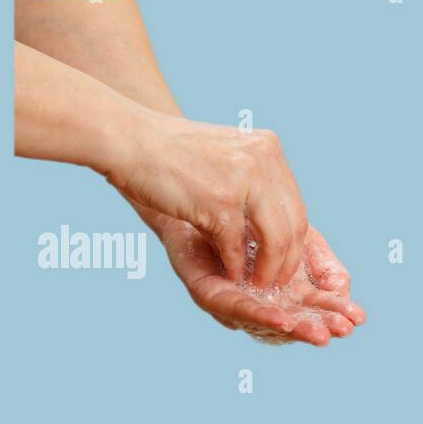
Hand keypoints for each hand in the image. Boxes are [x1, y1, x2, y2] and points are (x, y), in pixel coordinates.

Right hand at [107, 112, 306, 289]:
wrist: (128, 139)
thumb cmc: (164, 149)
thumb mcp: (221, 153)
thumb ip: (248, 177)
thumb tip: (266, 217)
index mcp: (266, 146)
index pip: (294, 204)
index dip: (292, 239)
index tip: (282, 260)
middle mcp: (262, 159)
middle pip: (293, 224)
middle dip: (286, 260)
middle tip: (274, 280)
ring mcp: (243, 180)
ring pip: (275, 240)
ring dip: (268, 270)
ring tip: (256, 284)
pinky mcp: (220, 202)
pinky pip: (237, 247)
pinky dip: (234, 267)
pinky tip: (227, 274)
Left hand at [154, 217, 363, 345]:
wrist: (204, 194)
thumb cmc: (250, 218)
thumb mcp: (299, 236)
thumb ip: (323, 263)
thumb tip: (340, 290)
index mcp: (281, 288)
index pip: (312, 306)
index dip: (335, 311)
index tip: (359, 316)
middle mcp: (257, 299)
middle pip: (290, 320)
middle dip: (318, 326)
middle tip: (343, 330)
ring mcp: (231, 299)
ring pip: (264, 320)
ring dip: (293, 328)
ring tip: (318, 332)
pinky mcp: (206, 291)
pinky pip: (234, 307)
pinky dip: (259, 314)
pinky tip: (281, 319)